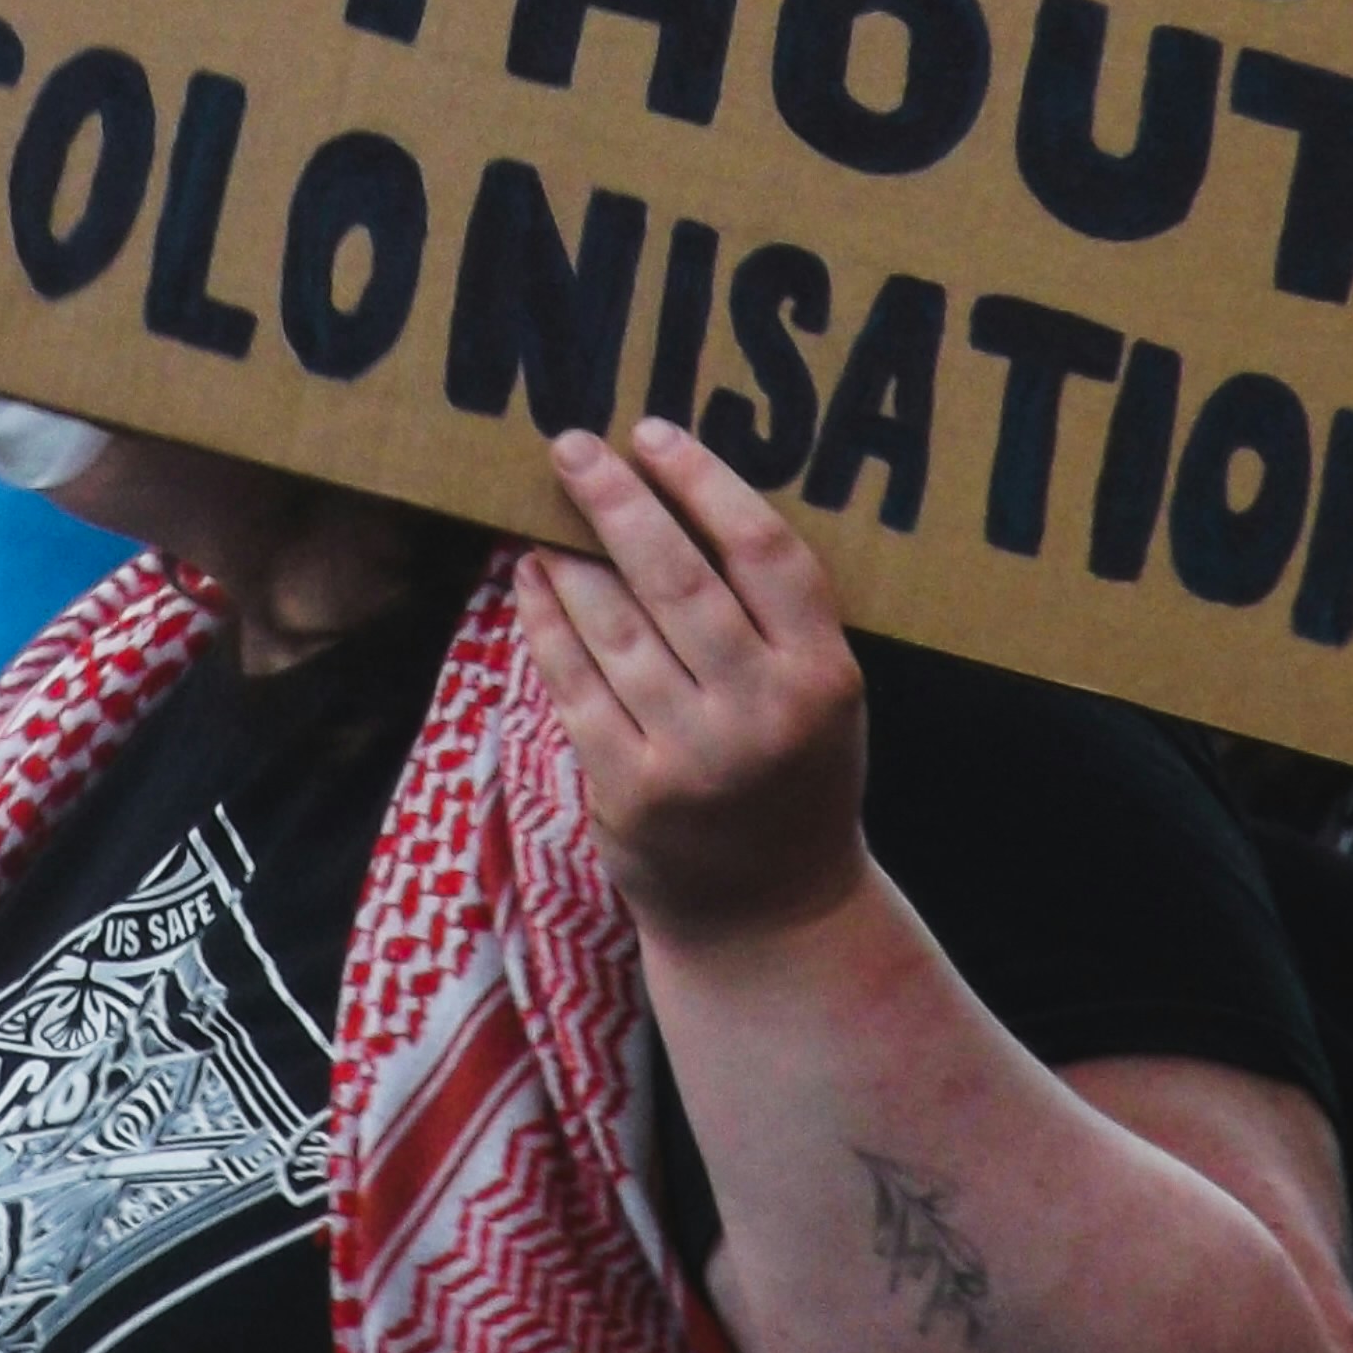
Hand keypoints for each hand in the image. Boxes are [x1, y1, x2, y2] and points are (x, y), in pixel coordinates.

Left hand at [516, 418, 868, 950]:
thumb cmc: (794, 777)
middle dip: (618, 501)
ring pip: (616, 628)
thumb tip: (684, 495)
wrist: (770, 918)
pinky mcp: (628, 791)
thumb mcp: (822, 697)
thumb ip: (776, 616)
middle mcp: (761, 713)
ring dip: (570, 558)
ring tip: (542, 508)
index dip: (705, 483)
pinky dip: (546, 623)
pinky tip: (529, 579)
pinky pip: (574, 685)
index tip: (655, 434)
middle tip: (572, 447)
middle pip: (680, 579)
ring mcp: (691, 757)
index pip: (765, 552)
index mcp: (824, 677)